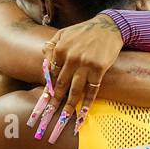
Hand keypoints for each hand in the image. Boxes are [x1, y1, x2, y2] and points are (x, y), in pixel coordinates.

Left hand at [37, 13, 124, 141]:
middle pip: (60, 86)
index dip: (45, 93)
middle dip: (52, 105)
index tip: (40, 108)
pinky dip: (88, 103)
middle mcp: (71, 58)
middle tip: (46, 120)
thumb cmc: (85, 31)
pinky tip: (83, 115)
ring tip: (63, 122)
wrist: (108, 26)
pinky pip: (92, 89)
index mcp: (59, 50)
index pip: (50, 76)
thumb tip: (42, 53)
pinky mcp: (99, 69)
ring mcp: (85, 64)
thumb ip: (52, 44)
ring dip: (69, 108)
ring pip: (75, 91)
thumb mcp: (64, 33)